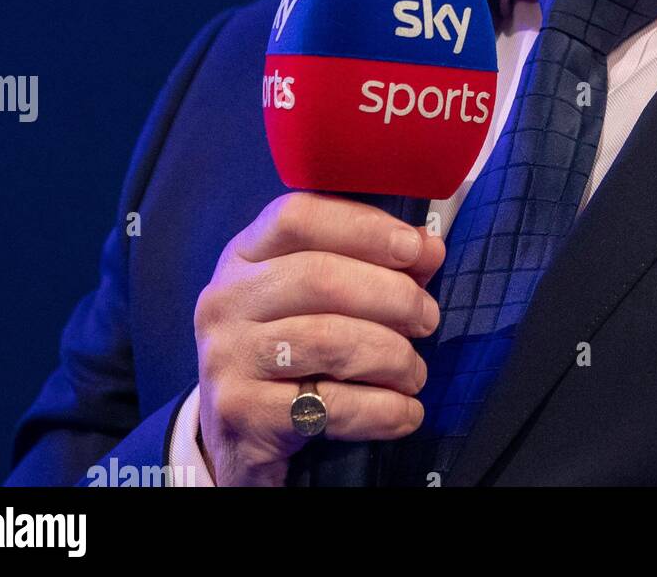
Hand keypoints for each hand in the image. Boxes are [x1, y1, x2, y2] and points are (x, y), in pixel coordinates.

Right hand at [193, 191, 444, 485]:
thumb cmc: (292, 351)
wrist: (236, 440)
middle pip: (320, 277)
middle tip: (428, 319)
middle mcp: (226, 299)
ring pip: (328, 341)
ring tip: (415, 372)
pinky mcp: (240, 414)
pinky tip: (405, 413)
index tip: (415, 248)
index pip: (298, 217)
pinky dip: (382, 409)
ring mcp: (227, 357)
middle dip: (393, 296)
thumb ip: (377, 265)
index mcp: (245, 255)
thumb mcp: (324, 299)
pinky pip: (329, 405)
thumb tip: (430, 247)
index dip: (364, 227)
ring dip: (392, 356)